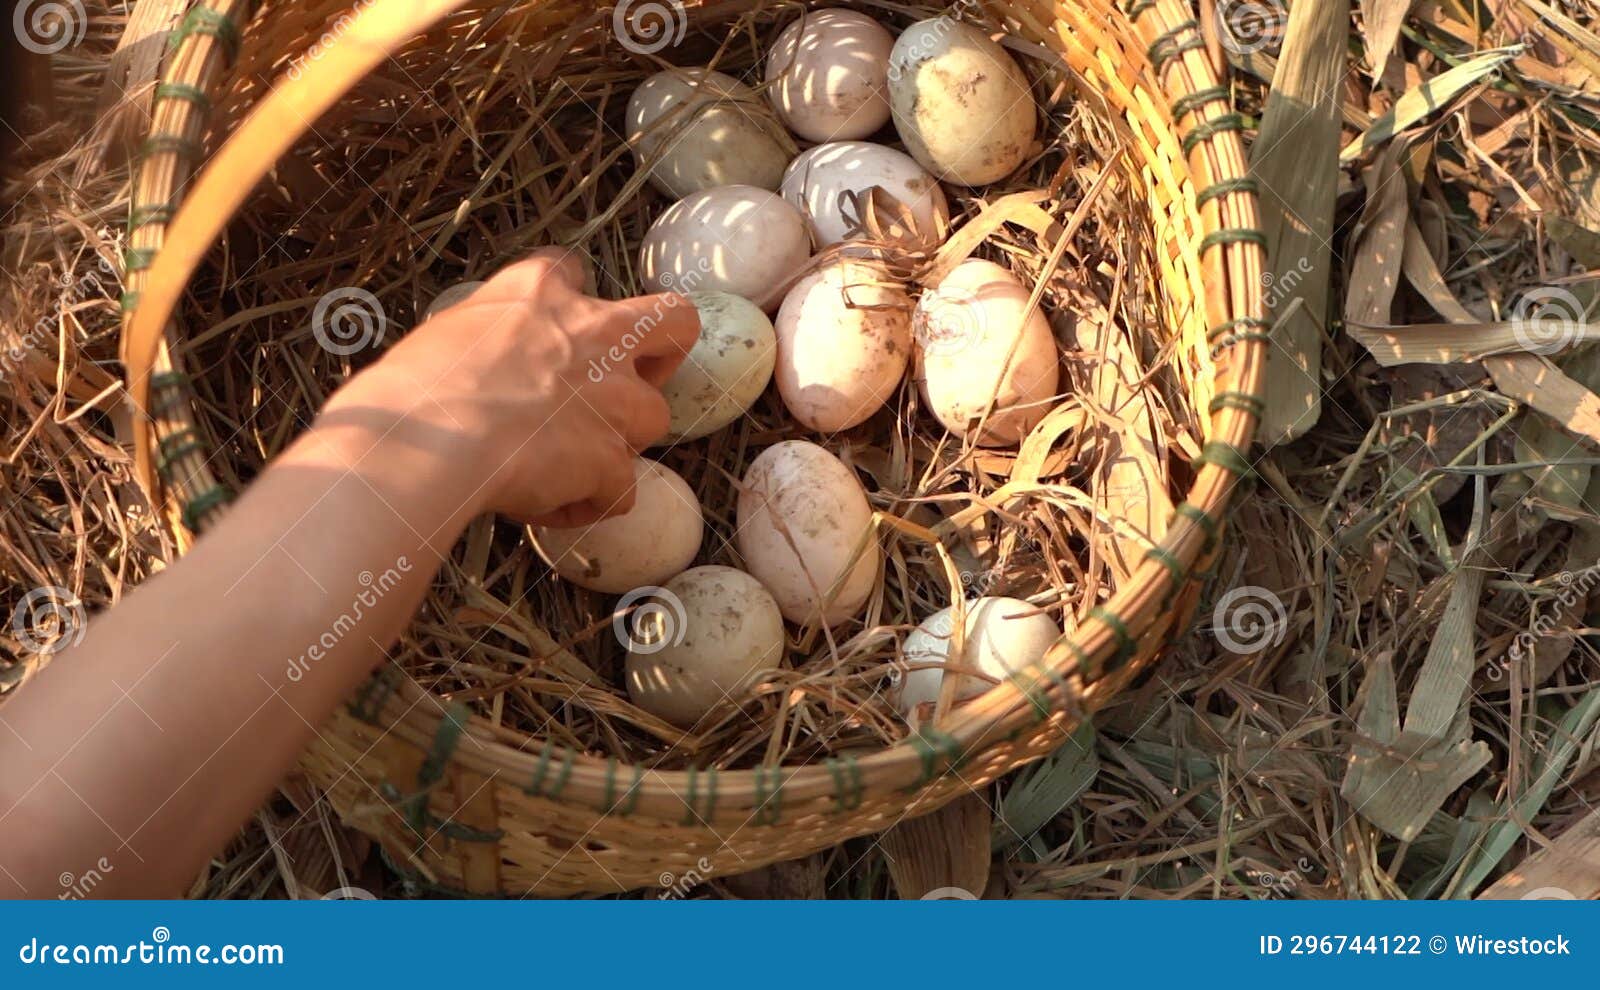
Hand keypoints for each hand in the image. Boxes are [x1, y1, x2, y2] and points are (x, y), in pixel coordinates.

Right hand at [325, 248, 699, 526]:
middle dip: (662, 355)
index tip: (553, 336)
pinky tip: (546, 509)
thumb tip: (480, 371)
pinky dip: (589, 505)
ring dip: (617, 443)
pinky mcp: (611, 458)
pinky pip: (620, 492)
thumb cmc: (412, 390)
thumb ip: (488, 342)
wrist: (426, 440)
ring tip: (566, 465)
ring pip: (653, 418)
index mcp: (539, 291)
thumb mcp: (445, 336)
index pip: (573, 272)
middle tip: (622, 388)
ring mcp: (612, 397)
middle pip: (674, 321)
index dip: (571, 308)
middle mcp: (593, 332)